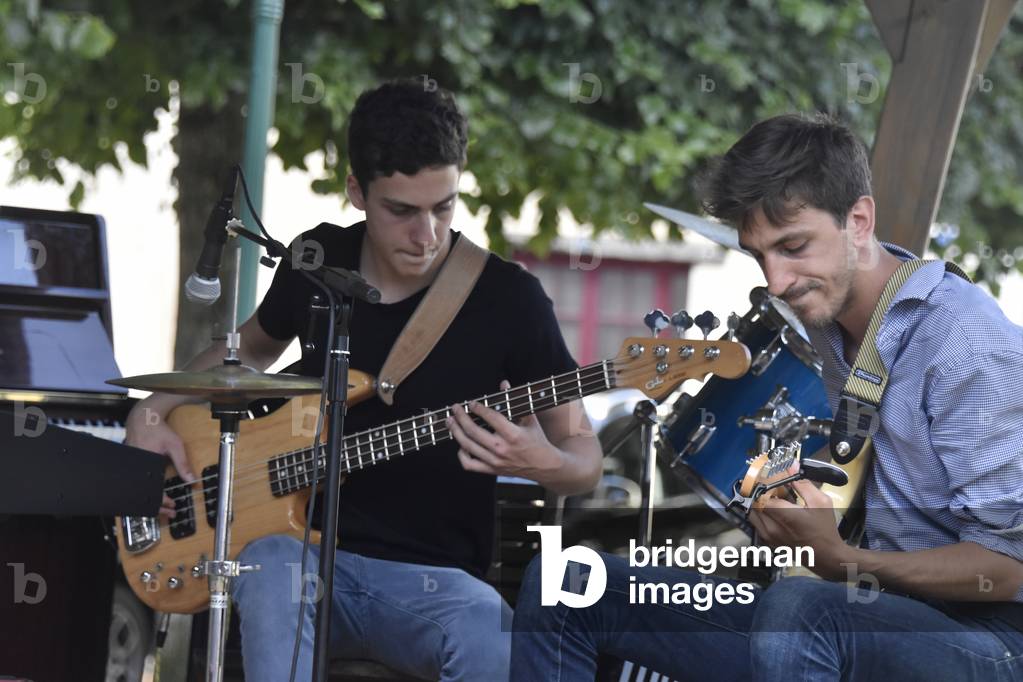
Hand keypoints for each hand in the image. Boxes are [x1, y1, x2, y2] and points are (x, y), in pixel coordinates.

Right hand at [125, 399, 195, 518]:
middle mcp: (137, 469)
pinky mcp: (132, 466)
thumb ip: (183, 463)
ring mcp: (133, 468)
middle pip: (144, 494)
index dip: (162, 502)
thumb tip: (192, 480)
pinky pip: (137, 482)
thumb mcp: (175, 446)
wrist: (143, 419)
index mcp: (147, 466)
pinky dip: (145, 490)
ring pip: (139, 490)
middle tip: (168, 512)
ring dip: (150, 499)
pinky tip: (153, 495)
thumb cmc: (158, 430)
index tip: (171, 506)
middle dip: (156, 506)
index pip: (153, 491)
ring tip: (162, 507)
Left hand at [447, 381, 562, 479]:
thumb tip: (504, 383)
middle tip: (455, 409)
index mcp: (513, 435)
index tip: (472, 403)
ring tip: (450, 422)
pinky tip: (461, 444)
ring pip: (467, 446)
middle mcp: (502, 449)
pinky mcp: (491, 470)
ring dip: (456, 432)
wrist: (544, 466)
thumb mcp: (530, 419)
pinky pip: (469, 464)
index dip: (478, 408)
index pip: (491, 418)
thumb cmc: (537, 440)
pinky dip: (461, 454)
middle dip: (461, 417)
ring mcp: (495, 461)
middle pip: (473, 431)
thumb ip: (515, 401)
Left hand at [749, 479, 846, 579]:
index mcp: (784, 516)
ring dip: (759, 503)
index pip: (761, 494)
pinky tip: (774, 512)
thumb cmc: (824, 530)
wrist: (826, 556)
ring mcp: (767, 536)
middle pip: (754, 502)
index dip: (763, 483)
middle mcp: (771, 527)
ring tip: (773, 500)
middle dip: (760, 492)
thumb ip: (802, 483)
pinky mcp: (767, 541)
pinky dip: (761, 514)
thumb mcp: (820, 502)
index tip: (768, 475)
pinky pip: (756, 523)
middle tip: (771, 487)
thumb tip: (791, 466)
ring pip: (752, 512)